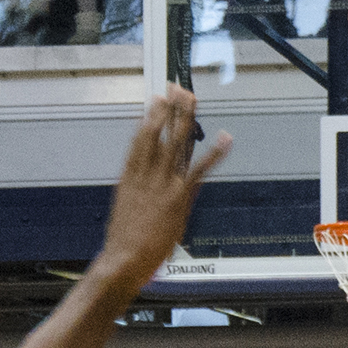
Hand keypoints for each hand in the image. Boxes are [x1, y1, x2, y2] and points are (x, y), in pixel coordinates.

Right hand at [90, 87, 232, 291]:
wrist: (122, 259)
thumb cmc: (123, 242)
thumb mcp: (125, 208)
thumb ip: (136, 192)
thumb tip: (141, 187)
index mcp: (130, 176)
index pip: (141, 138)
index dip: (149, 116)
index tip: (155, 100)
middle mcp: (146, 174)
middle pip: (158, 132)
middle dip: (168, 108)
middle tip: (176, 88)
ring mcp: (163, 183)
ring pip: (176, 143)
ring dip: (185, 118)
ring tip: (191, 98)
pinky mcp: (179, 197)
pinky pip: (200, 169)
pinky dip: (215, 152)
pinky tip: (225, 137)